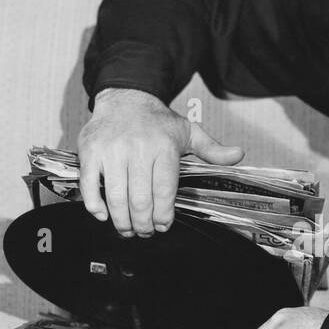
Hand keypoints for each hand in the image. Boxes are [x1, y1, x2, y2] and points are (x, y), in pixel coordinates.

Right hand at [77, 88, 242, 236]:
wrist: (125, 97)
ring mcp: (111, 151)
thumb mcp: (189, 132)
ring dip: (122, 221)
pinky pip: (90, 185)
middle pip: (140, 200)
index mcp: (164, 147)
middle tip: (145, 232)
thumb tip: (238, 155)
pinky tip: (103, 215)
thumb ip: (212, 149)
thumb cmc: (156, 120)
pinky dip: (95, 205)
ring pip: (116, 197)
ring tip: (128, 229)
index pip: (164, 192)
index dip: (163, 216)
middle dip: (143, 224)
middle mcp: (137, 149)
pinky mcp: (90, 152)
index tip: (163, 225)